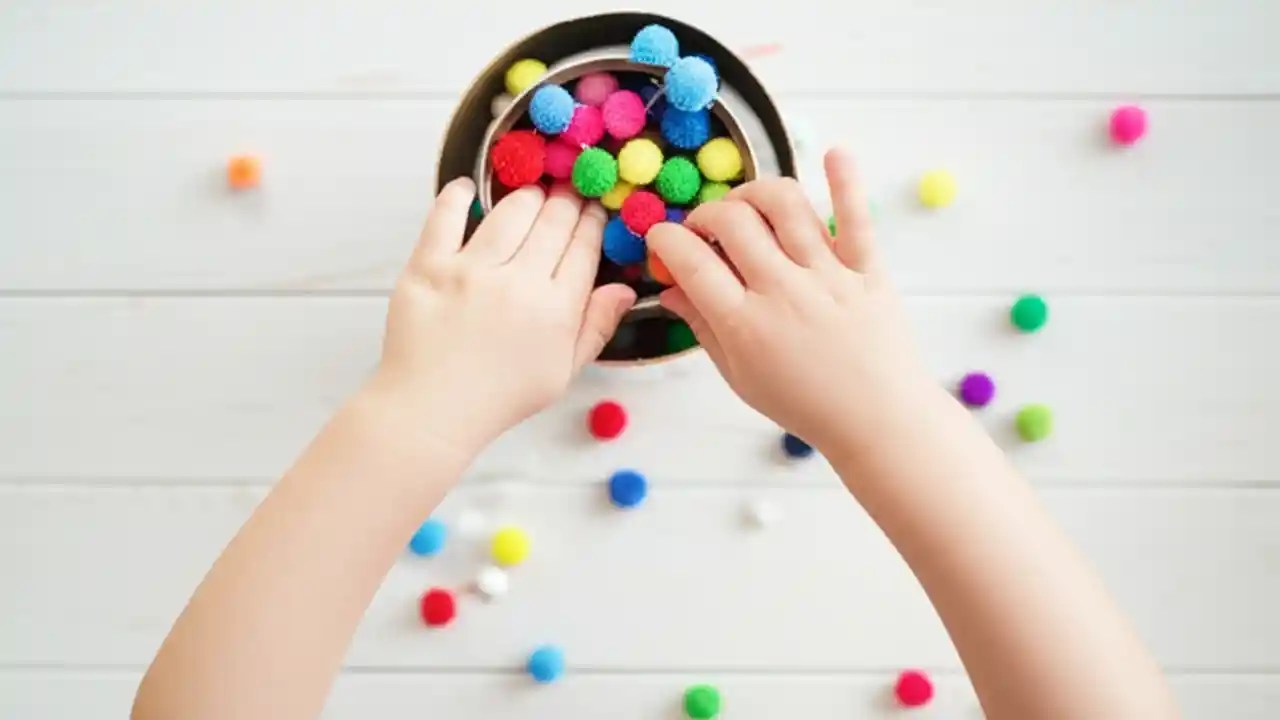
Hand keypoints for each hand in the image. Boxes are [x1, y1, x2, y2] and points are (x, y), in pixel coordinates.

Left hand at [370, 179, 635, 452]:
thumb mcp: (561, 373)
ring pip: (510, 211)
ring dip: (527, 196)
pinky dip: (457, 195)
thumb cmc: (499, 397)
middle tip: (566, 192)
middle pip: (553, 221)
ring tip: (530, 195)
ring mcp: (470, 271)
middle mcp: (518, 283)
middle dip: (566, 200)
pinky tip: (467, 189)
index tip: (592, 209)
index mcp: (556, 310)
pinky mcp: (428, 266)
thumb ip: (595, 328)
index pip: (583, 247)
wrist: (431, 411)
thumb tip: (624, 289)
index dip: (591, 221)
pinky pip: (444, 216)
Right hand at [647, 148, 932, 454]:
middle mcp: (783, 291)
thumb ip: (704, 329)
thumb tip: (671, 291)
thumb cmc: (806, 405)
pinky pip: (855, 216)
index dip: (665, 240)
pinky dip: (846, 180)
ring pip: (784, 204)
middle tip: (704, 230)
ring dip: (754, 192)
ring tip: (746, 207)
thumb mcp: (740, 378)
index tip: (662, 241)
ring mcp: (828, 276)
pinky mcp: (868, 269)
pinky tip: (835, 154)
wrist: (880, 421)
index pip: (689, 261)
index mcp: (744, 324)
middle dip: (705, 214)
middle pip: (731, 222)